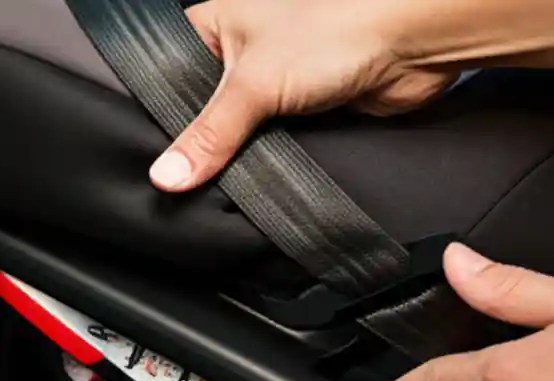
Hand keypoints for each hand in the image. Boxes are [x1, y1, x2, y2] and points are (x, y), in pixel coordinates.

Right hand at [149, 0, 459, 191]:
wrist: (409, 46)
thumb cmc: (335, 31)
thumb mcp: (254, 84)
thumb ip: (209, 134)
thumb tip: (166, 174)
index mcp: (216, 23)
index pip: (164, 71)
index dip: (155, 111)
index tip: (145, 154)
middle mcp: (241, 49)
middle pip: (201, 107)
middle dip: (200, 141)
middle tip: (179, 178)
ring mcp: (273, 80)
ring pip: (238, 130)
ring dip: (235, 154)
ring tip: (213, 185)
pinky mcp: (302, 109)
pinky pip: (270, 143)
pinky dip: (265, 161)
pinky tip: (254, 179)